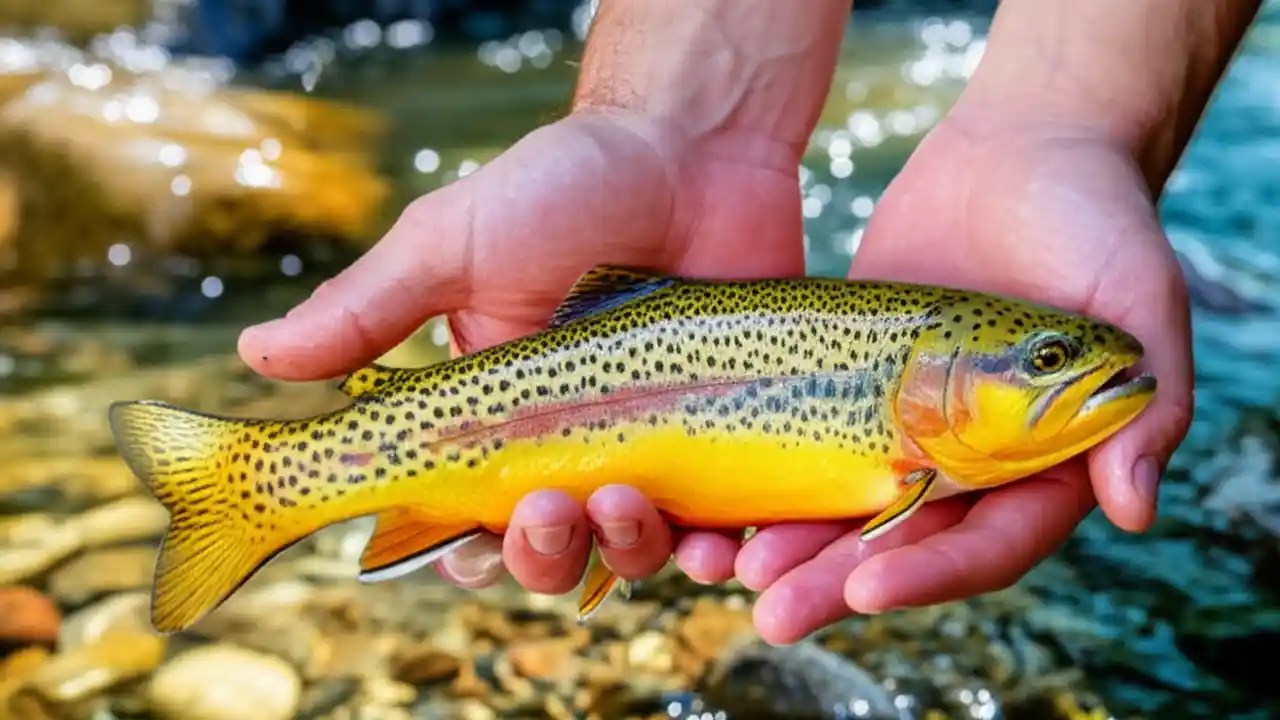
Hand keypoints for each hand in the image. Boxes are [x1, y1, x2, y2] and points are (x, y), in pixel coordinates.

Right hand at [237, 111, 805, 592]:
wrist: (694, 144)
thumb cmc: (567, 186)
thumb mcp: (454, 243)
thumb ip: (368, 307)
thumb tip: (253, 355)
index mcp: (495, 412)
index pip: (463, 514)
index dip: (459, 550)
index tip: (464, 542)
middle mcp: (572, 440)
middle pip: (550, 552)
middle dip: (542, 557)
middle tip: (549, 511)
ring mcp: (654, 443)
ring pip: (632, 550)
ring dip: (624, 554)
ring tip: (627, 501)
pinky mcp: (725, 437)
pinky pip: (722, 525)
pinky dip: (716, 552)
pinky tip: (715, 542)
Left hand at [730, 104, 1192, 642]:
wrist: (1023, 153)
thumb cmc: (1099, 222)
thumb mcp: (1139, 299)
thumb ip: (1147, 402)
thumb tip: (1135, 508)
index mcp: (1047, 463)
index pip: (991, 541)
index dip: (934, 572)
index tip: (869, 589)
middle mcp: (974, 459)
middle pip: (903, 544)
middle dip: (839, 584)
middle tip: (774, 618)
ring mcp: (910, 424)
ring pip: (846, 505)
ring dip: (792, 546)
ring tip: (731, 573)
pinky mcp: (857, 384)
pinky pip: (810, 438)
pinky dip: (771, 475)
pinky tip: (717, 502)